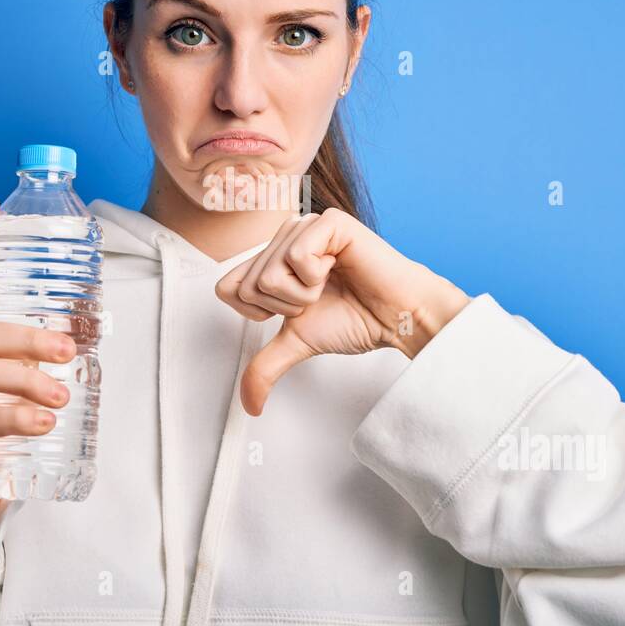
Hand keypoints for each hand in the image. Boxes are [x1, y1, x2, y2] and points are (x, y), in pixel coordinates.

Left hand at [215, 208, 470, 415]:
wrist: (396, 316)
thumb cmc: (356, 319)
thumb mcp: (297, 342)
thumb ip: (265, 367)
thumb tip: (250, 405)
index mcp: (273, 257)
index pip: (227, 288)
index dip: (259, 312)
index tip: (295, 311)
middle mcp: (285, 236)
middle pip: (248, 285)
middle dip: (285, 307)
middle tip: (319, 299)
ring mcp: (305, 225)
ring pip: (269, 274)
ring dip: (303, 295)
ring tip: (331, 286)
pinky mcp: (328, 220)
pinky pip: (296, 256)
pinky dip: (317, 278)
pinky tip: (339, 271)